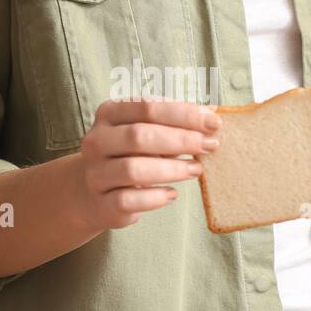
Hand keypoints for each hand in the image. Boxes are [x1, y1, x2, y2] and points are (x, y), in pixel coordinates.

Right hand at [75, 98, 220, 229]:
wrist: (96, 193)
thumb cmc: (132, 156)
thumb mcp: (149, 133)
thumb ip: (176, 124)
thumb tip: (213, 116)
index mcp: (110, 115)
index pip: (147, 107)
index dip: (184, 114)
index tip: (214, 122)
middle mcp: (97, 141)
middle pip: (139, 136)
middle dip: (181, 140)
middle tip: (210, 146)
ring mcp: (96, 173)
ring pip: (133, 169)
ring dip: (172, 169)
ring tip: (197, 170)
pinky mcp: (102, 203)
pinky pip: (129, 200)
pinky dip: (155, 197)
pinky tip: (172, 194)